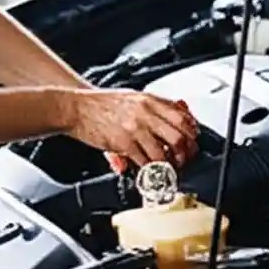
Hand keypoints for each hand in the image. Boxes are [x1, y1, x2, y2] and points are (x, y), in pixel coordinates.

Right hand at [65, 89, 198, 169]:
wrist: (75, 107)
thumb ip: (153, 107)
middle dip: (186, 152)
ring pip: (165, 152)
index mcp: (149, 100)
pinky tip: (150, 170)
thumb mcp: (131, 97)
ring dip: (170, 164)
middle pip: (179, 136)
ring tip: (168, 168)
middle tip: (185, 159)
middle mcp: (145, 112)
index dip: (192, 133)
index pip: (182, 116)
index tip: (192, 142)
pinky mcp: (123, 143)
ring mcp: (135, 128)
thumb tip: (177, 112)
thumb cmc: (101, 104)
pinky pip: (145, 161)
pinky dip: (150, 169)